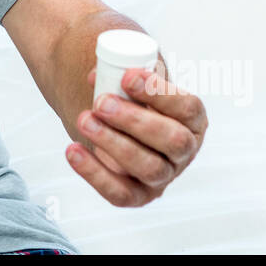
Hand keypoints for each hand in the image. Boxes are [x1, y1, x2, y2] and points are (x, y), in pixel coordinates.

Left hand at [67, 64, 206, 206]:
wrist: (112, 123)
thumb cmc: (129, 96)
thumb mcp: (132, 78)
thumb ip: (121, 69)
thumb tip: (96, 77)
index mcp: (192, 119)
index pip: (187, 107)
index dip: (159, 92)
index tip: (127, 76)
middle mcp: (185, 150)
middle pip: (172, 140)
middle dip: (135, 120)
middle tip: (101, 102)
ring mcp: (164, 176)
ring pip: (149, 168)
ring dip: (113, 143)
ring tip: (84, 120)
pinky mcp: (139, 195)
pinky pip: (121, 193)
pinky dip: (94, 172)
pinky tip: (73, 150)